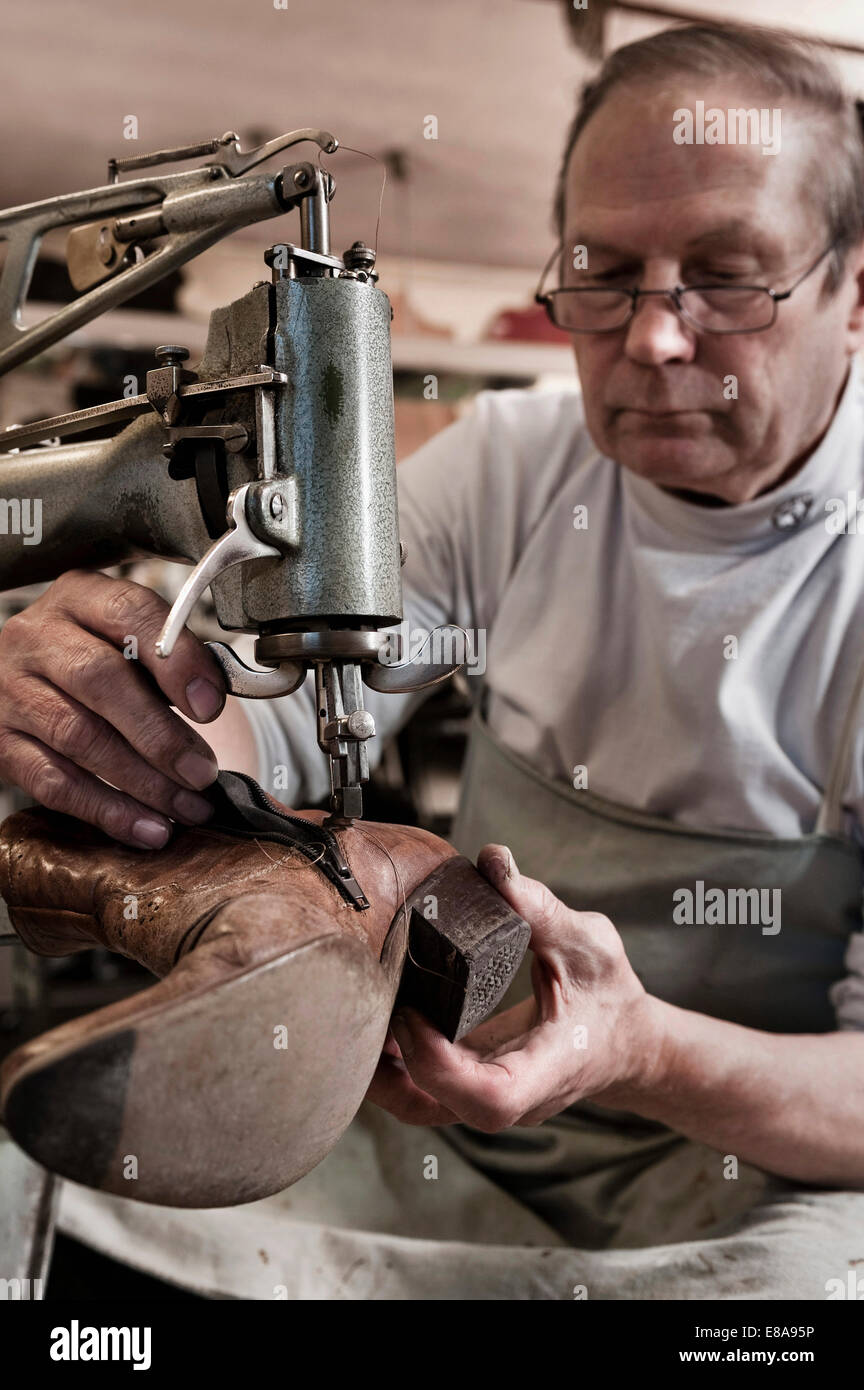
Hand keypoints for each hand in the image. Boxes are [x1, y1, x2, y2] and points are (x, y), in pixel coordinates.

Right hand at [0, 569, 226, 847]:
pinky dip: (107, 811)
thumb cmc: (100, 657)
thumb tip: (214, 700)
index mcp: (80, 597)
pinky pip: (53, 783)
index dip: (176, 660)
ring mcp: (12, 690)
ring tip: (187, 806)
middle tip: (203, 773)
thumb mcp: (133, 640)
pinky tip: (148, 828)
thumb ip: (174, 660)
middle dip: (160, 734)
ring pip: (78, 736)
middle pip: (99, 681)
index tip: (212, 705)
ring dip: (142, 781)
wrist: (33, 679)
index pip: (129, 613)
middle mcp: (37, 637)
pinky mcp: (1, 742)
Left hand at [368, 845, 667, 1128]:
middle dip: (386, 1065)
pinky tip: (375, 1012)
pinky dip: (392, 1057)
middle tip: (365, 1001)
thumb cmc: (610, 996)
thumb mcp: (588, 944)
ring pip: (417, 1104)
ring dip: (379, 1064)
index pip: (491, 1099)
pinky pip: (419, 1088)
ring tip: (357, 1005)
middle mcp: (511, 1097)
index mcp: (546, 1070)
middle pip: (433, 1108)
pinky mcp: (468, 1085)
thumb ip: (540, 907)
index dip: (441, 1066)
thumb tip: (493, 860)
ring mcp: (485, 1096)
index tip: (414, 1015)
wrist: (626, 1043)